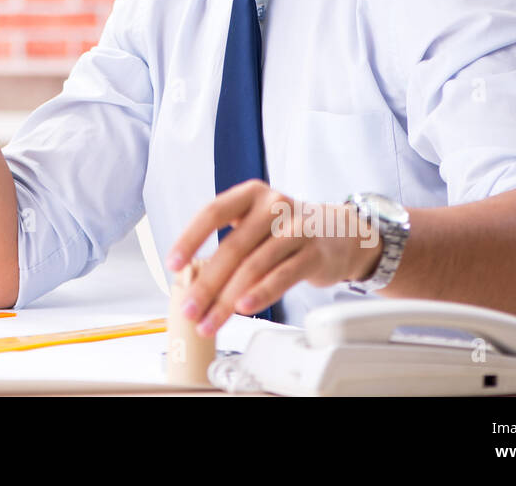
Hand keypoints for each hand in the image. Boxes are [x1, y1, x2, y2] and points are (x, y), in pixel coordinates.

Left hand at [164, 180, 381, 335]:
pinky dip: (261, 294)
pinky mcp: (315, 253)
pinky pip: (283, 276)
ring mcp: (297, 228)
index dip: (190, 238)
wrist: (341, 233)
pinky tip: (244, 308)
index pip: (213, 212)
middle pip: (233, 247)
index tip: (173, 264)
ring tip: (211, 321)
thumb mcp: (256, 223)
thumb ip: (228, 243)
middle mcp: (274, 205)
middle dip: (207, 284)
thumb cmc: (286, 231)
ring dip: (228, 299)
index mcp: (250, 195)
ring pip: (255, 266)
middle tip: (190, 310)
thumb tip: (191, 283)